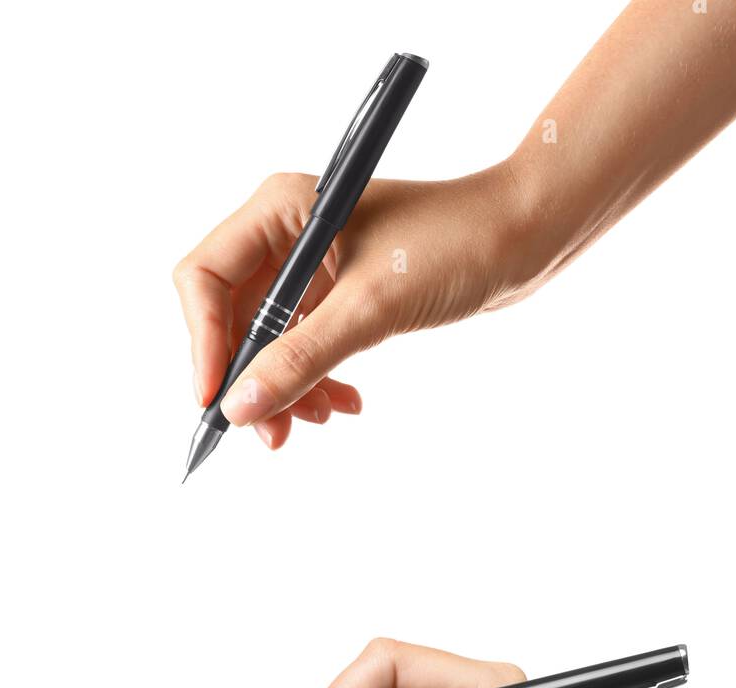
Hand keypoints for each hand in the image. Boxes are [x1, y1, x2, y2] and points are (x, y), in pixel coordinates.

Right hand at [173, 166, 531, 448]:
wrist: (531, 232)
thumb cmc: (460, 242)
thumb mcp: (372, 309)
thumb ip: (299, 360)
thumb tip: (239, 409)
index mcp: (281, 209)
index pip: (205, 278)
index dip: (203, 342)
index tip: (217, 399)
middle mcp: (286, 232)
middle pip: (229, 316)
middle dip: (247, 376)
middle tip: (267, 430)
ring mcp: (312, 263)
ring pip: (266, 339)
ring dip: (283, 386)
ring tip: (314, 419)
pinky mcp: (338, 290)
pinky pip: (302, 343)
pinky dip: (315, 378)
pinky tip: (342, 401)